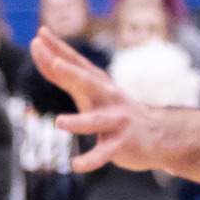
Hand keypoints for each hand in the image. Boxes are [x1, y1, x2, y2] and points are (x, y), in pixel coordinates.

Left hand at [29, 27, 158, 172]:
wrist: (160, 135)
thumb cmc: (114, 110)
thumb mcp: (91, 92)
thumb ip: (65, 76)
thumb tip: (42, 54)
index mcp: (97, 84)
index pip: (75, 63)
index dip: (58, 49)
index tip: (40, 33)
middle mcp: (107, 98)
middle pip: (88, 83)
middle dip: (72, 73)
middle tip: (55, 62)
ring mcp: (115, 121)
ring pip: (96, 121)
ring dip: (78, 122)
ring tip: (59, 122)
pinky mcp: (120, 144)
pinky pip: (103, 153)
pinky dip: (90, 160)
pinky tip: (76, 165)